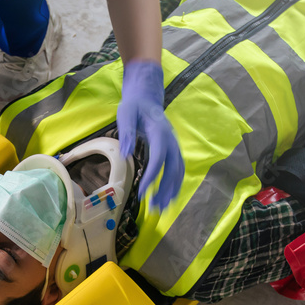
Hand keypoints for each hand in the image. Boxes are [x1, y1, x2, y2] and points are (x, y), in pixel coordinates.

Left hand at [117, 60, 183, 210]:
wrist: (147, 97)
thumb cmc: (134, 105)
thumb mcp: (125, 113)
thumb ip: (127, 132)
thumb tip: (126, 154)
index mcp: (160, 131)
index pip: (159, 157)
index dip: (153, 175)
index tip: (143, 191)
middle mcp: (171, 139)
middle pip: (174, 167)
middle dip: (166, 188)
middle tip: (154, 206)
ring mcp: (174, 145)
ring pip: (179, 171)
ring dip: (172, 190)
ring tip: (161, 207)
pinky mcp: (173, 150)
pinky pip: (178, 169)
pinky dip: (175, 185)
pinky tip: (167, 197)